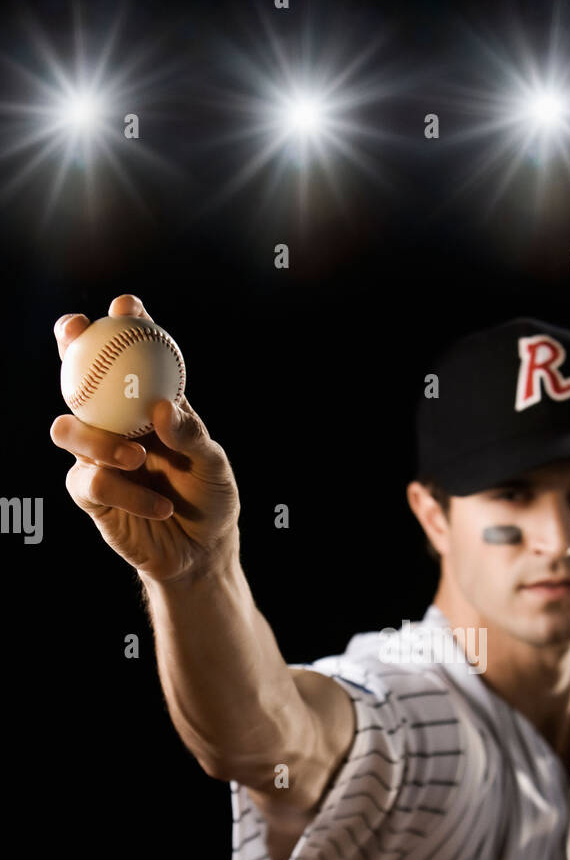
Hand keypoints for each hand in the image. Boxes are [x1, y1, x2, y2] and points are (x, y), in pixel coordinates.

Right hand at [51, 293, 240, 583]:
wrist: (201, 552)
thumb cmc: (210, 498)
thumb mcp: (212, 464)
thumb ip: (190, 435)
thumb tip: (160, 407)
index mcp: (147, 405)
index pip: (131, 357)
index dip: (123, 325)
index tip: (126, 306)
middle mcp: (116, 424)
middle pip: (78, 377)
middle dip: (71, 348)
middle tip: (78, 334)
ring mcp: (98, 457)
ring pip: (68, 429)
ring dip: (96, 438)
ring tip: (136, 456)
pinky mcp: (91, 495)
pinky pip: (89, 483)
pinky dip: (126, 494)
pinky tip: (160, 507)